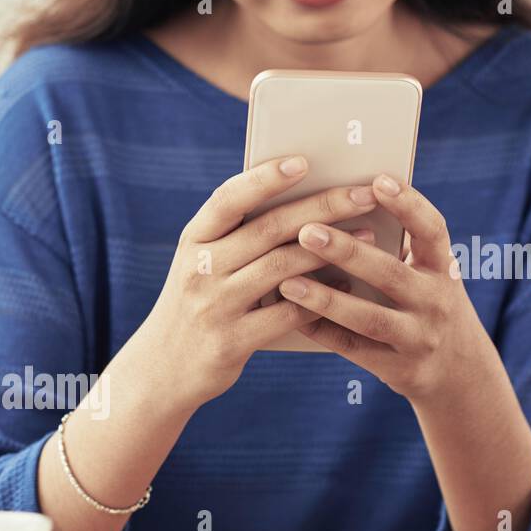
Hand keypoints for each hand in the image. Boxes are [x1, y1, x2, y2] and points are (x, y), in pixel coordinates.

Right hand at [138, 155, 380, 410]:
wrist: (162, 370)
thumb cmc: (195, 307)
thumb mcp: (199, 266)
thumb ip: (235, 239)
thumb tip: (302, 203)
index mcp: (193, 241)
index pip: (228, 199)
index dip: (265, 179)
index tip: (304, 161)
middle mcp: (200, 269)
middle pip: (269, 229)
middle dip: (322, 206)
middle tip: (364, 192)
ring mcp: (215, 306)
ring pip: (282, 268)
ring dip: (331, 249)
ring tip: (368, 236)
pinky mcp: (231, 342)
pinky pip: (287, 314)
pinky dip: (322, 298)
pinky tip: (348, 286)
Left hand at [277, 173, 501, 406]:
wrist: (458, 372)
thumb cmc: (426, 305)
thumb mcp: (429, 275)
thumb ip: (397, 248)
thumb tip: (341, 204)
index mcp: (443, 268)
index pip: (432, 230)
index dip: (409, 205)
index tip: (378, 181)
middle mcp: (436, 302)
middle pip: (390, 274)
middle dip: (348, 252)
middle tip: (306, 231)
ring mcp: (419, 338)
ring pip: (369, 318)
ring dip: (326, 299)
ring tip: (288, 282)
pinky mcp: (399, 368)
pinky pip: (354, 349)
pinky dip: (322, 331)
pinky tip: (292, 316)